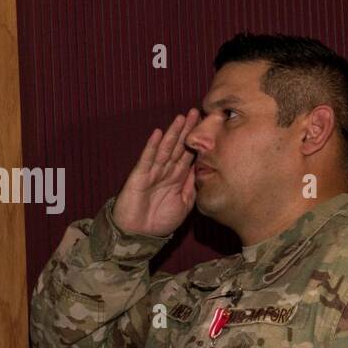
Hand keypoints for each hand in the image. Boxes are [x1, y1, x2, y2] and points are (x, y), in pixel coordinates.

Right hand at [112, 109, 200, 236]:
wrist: (139, 234)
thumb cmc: (160, 221)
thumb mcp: (185, 204)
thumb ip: (193, 186)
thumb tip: (204, 169)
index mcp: (177, 178)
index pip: (189, 155)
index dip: (198, 141)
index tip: (208, 126)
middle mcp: (166, 171)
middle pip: (178, 147)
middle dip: (187, 131)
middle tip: (196, 112)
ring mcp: (152, 172)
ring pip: (165, 149)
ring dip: (172, 133)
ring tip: (181, 118)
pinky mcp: (139, 176)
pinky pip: (147, 159)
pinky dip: (152, 146)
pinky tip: (158, 133)